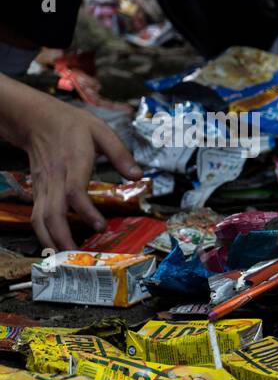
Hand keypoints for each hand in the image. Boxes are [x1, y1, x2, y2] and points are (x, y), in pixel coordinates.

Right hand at [0, 78, 142, 251]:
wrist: (36, 119)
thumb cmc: (71, 125)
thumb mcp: (100, 130)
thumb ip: (120, 153)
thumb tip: (138, 175)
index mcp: (72, 163)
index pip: (74, 192)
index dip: (85, 211)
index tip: (100, 226)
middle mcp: (55, 178)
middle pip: (52, 213)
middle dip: (63, 237)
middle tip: (77, 257)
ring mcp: (43, 186)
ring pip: (40, 219)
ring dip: (50, 241)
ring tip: (65, 260)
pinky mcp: (38, 191)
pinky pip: (37, 216)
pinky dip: (44, 234)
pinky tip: (55, 246)